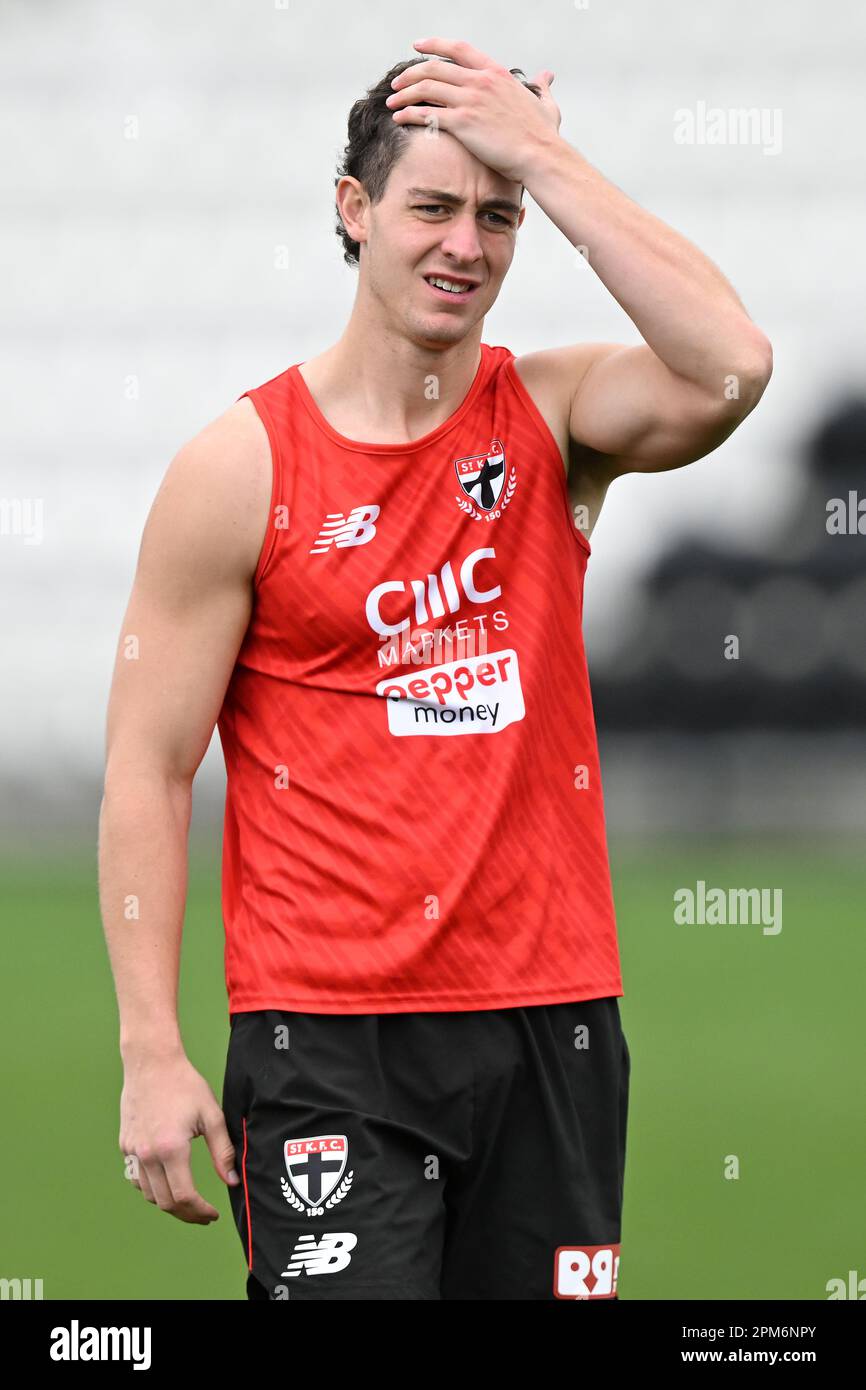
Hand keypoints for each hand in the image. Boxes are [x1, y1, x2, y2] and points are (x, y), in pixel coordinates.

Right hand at [119, 1050, 238, 1224]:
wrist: (151, 1063)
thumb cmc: (185, 1085)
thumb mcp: (211, 1115)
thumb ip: (223, 1151)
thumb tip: (232, 1181)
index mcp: (171, 1149)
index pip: (184, 1197)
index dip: (200, 1212)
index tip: (212, 1215)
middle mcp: (147, 1155)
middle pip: (165, 1202)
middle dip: (186, 1214)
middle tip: (203, 1215)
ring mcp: (132, 1151)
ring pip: (148, 1194)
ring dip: (168, 1203)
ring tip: (188, 1201)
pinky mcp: (125, 1145)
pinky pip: (136, 1178)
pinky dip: (151, 1188)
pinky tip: (167, 1182)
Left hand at [386, 37, 560, 183]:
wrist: (540, 155)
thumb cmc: (544, 135)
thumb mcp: (544, 104)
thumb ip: (541, 87)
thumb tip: (547, 76)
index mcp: (495, 73)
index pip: (458, 49)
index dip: (434, 45)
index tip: (417, 46)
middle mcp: (480, 81)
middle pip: (434, 68)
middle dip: (410, 74)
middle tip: (397, 83)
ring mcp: (470, 100)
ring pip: (426, 88)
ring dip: (404, 93)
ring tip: (391, 102)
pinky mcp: (463, 123)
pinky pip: (427, 113)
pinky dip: (409, 113)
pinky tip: (399, 118)